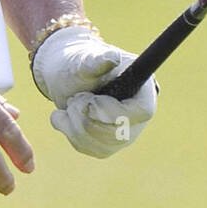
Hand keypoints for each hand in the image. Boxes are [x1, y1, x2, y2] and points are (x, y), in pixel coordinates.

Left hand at [31, 27, 157, 157]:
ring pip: (103, 145)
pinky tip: (64, 118)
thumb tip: (112, 58)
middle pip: (121, 133)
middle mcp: (139, 112)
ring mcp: (126, 131)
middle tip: (73, 99)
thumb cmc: (78, 64)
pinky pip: (91, 149)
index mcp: (142, 87)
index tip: (89, 103)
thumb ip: (96, 61)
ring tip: (69, 104)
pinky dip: (71, 133)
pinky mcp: (109, 144)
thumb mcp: (84, 61)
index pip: (143, 111)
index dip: (115, 111)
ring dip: (76, 125)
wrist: (65, 78)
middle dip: (88, 117)